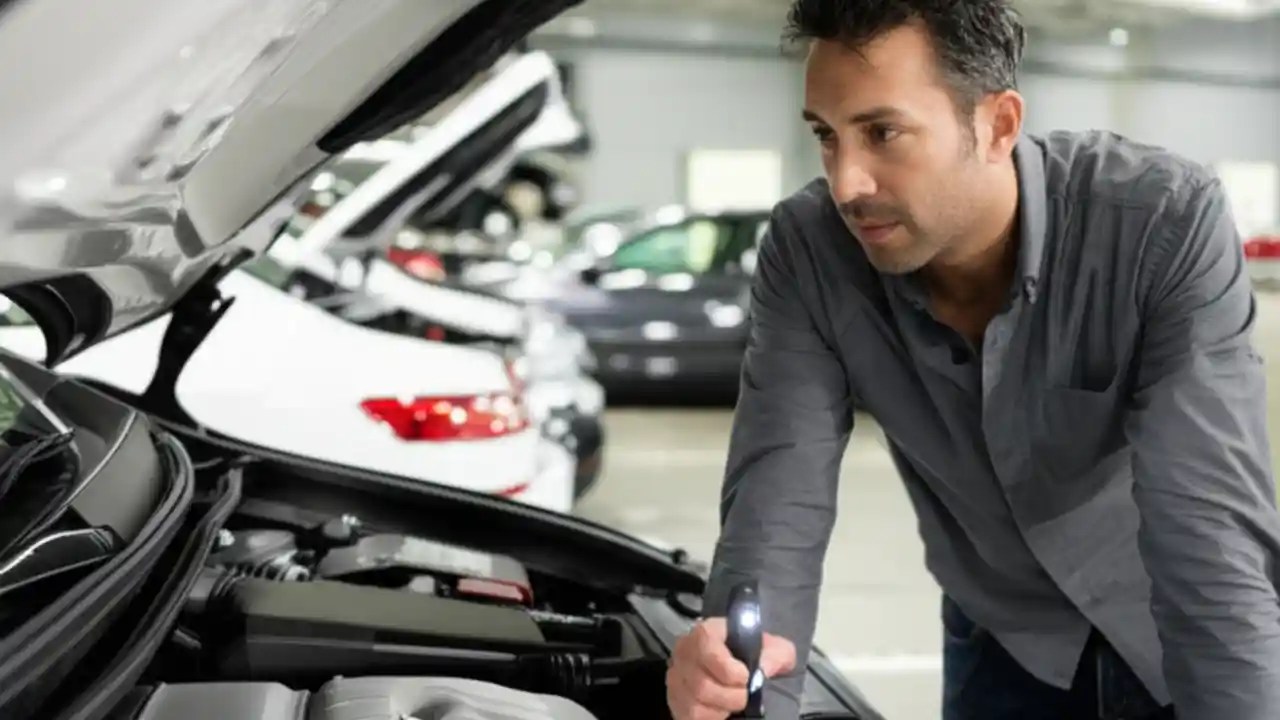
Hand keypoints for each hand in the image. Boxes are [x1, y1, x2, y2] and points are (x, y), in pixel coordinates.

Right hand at [665, 617, 796, 719]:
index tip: (745, 677)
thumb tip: (764, 668)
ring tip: (733, 704)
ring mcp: (676, 678)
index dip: (727, 669)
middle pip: (702, 685)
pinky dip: (711, 718)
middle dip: (731, 697)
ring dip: (721, 710)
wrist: (743, 669)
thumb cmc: (756, 655)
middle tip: (745, 695)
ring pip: (695, 706)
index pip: (706, 648)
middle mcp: (684, 653)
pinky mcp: (675, 701)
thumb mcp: (775, 649)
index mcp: (706, 633)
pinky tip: (721, 711)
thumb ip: (776, 655)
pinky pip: (690, 717)